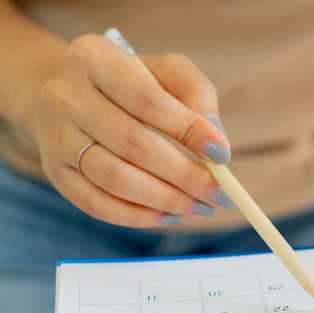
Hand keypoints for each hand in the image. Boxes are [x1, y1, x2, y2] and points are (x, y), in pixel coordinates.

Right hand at [34, 34, 232, 227]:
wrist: (72, 96)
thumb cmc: (133, 82)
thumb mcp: (167, 71)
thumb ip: (196, 92)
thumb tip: (215, 137)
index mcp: (94, 58)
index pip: (148, 101)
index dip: (189, 131)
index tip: (223, 155)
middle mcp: (65, 95)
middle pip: (134, 145)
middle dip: (185, 175)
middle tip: (220, 193)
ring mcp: (55, 136)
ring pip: (115, 178)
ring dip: (165, 199)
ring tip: (200, 206)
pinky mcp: (54, 171)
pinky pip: (96, 204)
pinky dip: (137, 216)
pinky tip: (169, 215)